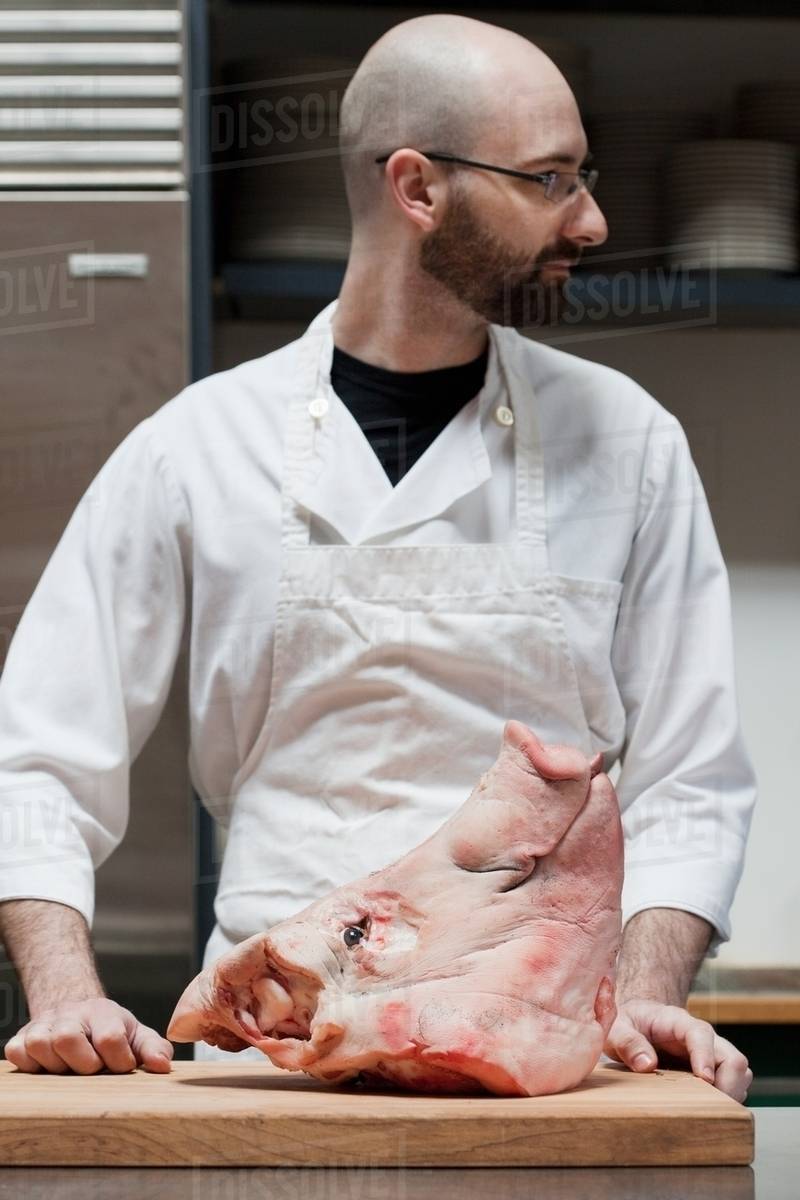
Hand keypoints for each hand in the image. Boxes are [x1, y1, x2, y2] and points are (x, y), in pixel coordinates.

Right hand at [4, 998, 173, 1074]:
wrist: (77, 1015)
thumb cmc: (109, 1031)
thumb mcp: (135, 1036)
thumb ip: (153, 1050)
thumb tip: (163, 1066)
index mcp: (103, 1011)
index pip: (109, 1037)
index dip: (118, 1061)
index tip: (122, 1067)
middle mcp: (70, 1013)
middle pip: (66, 1038)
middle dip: (83, 1064)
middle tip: (92, 1069)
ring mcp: (43, 1024)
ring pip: (39, 1044)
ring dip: (56, 1066)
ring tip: (70, 1069)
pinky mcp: (21, 1037)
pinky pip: (17, 1051)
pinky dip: (30, 1065)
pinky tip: (48, 1068)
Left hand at [604, 998, 752, 1102]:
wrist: (637, 1022)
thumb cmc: (629, 1023)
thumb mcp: (618, 1028)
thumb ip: (628, 1042)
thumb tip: (647, 1065)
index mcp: (679, 1022)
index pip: (702, 1035)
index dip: (706, 1057)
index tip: (704, 1080)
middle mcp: (703, 1038)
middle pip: (733, 1058)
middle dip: (729, 1084)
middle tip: (711, 1108)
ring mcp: (712, 1055)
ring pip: (739, 1073)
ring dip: (731, 1094)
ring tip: (709, 1112)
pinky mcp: (714, 1071)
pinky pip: (733, 1085)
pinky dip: (726, 1099)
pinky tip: (706, 1110)